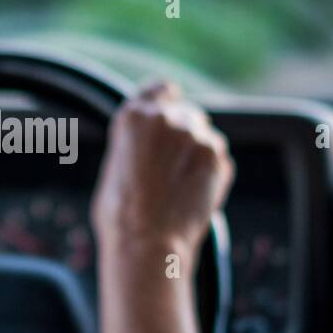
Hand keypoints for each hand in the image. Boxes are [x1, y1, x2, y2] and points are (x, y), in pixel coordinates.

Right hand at [91, 82, 232, 256]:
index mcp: (132, 116)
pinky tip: (194, 194)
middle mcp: (165, 118)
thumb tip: (147, 145)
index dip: (168, 100)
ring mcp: (194, 134)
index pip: (160, 89)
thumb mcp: (114, 167)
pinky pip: (218, 158)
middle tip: (173, 169)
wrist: (146, 242)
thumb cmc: (121, 215)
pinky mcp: (215, 156)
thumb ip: (134, 145)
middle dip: (184, 135)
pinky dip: (211, 172)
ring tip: (181, 187)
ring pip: (205, 136)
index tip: (173, 107)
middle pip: (187, 113)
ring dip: (198, 154)